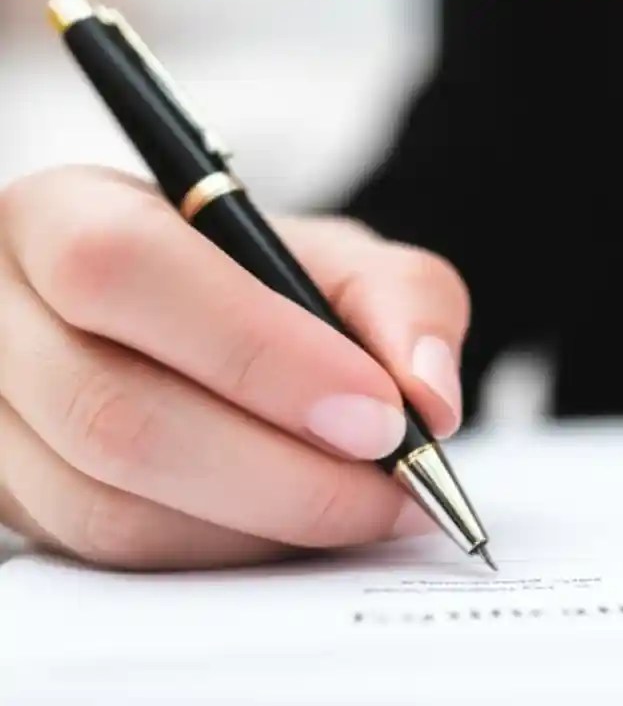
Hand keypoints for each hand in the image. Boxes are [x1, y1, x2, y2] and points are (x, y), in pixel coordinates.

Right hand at [0, 166, 468, 568]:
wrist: (198, 332)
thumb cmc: (264, 286)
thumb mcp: (340, 260)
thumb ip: (404, 304)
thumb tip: (429, 401)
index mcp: (62, 215)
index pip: (124, 268)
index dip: (257, 352)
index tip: (379, 415)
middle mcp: (0, 316)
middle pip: (113, 413)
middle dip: (282, 472)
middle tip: (393, 488)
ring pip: (109, 506)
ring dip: (262, 525)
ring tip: (363, 508)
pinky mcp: (14, 501)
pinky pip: (114, 556)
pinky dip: (226, 552)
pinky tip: (295, 525)